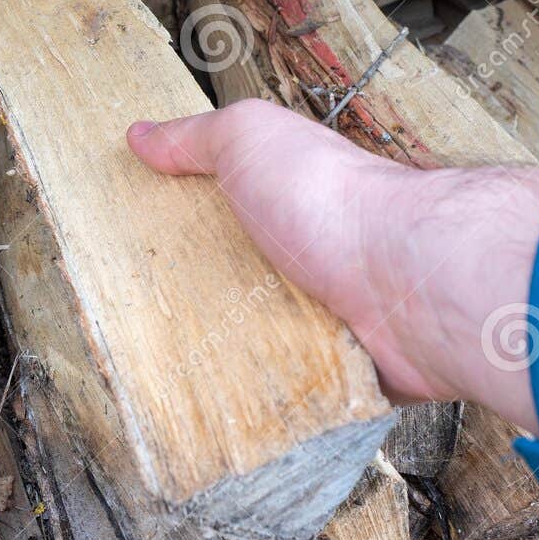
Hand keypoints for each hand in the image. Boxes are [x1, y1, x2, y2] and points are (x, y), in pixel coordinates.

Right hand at [127, 99, 538, 432]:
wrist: (408, 281)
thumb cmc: (329, 198)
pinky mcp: (345, 370)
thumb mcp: (249, 139)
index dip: (183, 227)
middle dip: (195, 298)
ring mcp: (331, 314)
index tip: (131, 250)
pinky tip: (219, 405)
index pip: (228, 212)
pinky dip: (264, 397)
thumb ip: (196, 136)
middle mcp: (313, 254)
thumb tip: (140, 133)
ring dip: (226, 352)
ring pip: (262, 339)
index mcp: (291, 199)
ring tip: (162, 372)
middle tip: (136, 319)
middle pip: (238, 280)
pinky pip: (292, 389)